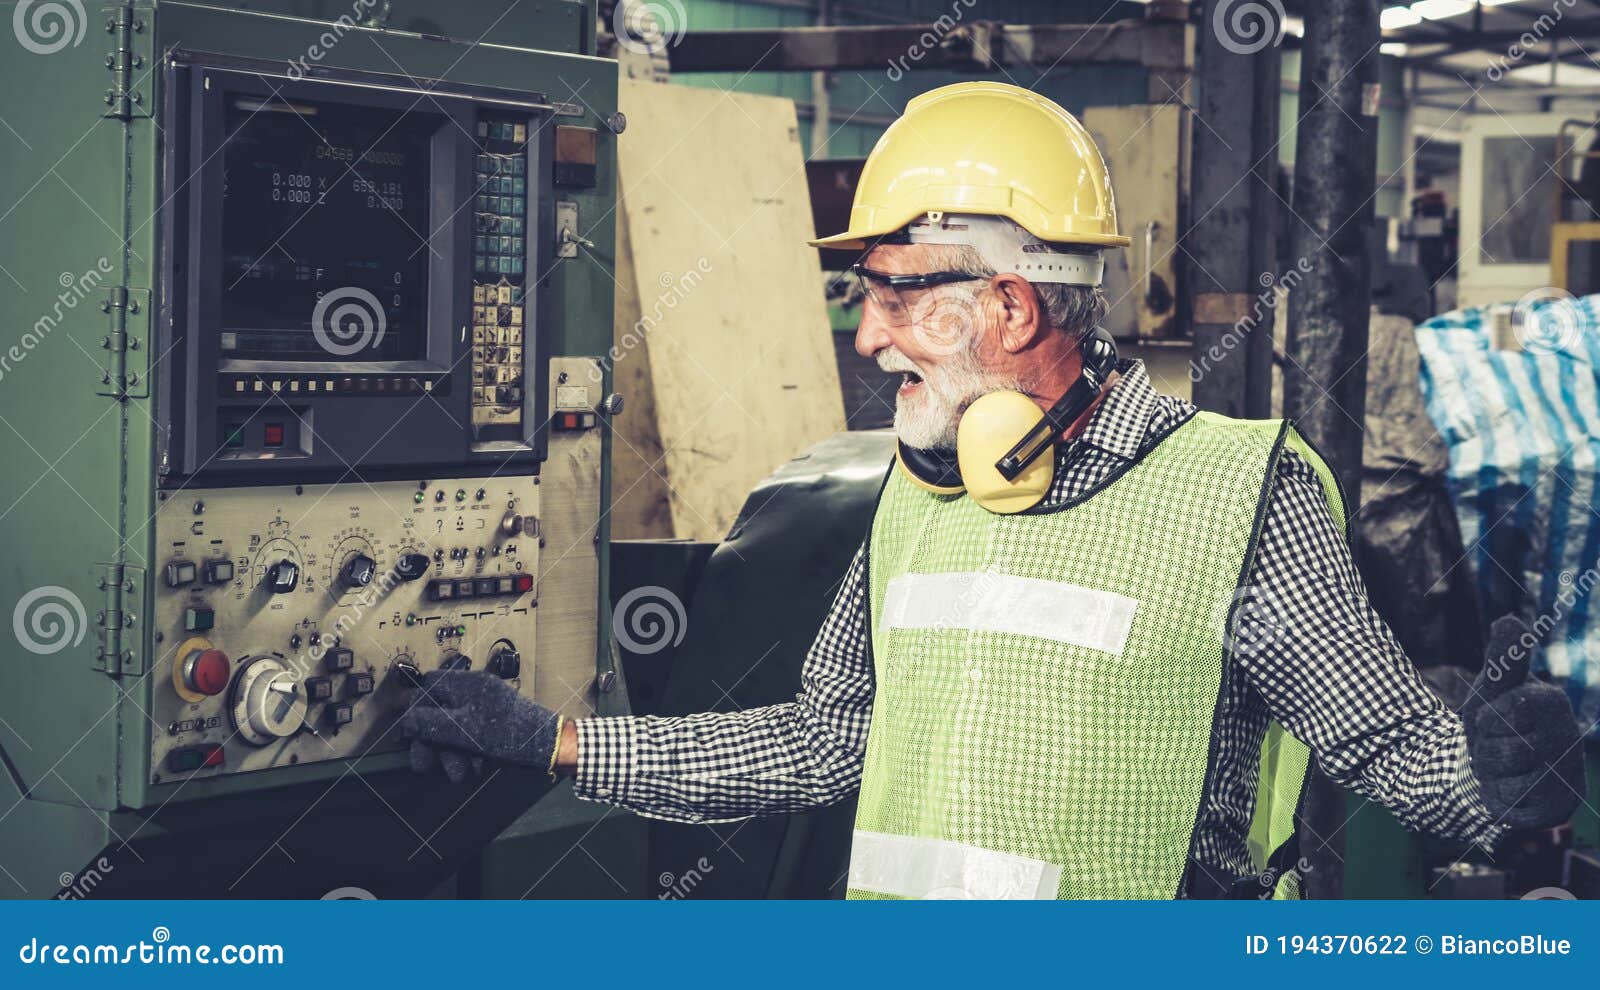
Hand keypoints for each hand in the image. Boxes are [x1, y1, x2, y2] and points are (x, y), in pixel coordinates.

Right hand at [400, 670, 561, 782]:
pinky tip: (475, 769)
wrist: (550, 748)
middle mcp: (475, 692)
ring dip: (452, 753)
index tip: (412, 734)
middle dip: (433, 741)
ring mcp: (486, 709)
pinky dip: (469, 753)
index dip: (417, 708)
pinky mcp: (495, 726)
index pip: (430, 684)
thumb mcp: (464, 731)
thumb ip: (431, 724)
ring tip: (460, 775)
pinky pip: (471, 736)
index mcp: (468, 684)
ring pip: (455, 729)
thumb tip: (405, 719)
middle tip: (424, 766)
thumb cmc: (508, 735)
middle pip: (440, 711)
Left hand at [1463, 615, 1585, 828]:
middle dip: (1485, 745)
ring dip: (1489, 770)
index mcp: (1550, 703)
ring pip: (1505, 775)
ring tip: (1500, 763)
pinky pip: (1511, 802)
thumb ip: (1502, 658)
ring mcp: (1564, 774)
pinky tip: (1509, 788)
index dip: (1489, 716)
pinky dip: (1499, 795)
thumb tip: (1509, 619)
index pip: (1513, 708)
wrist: (1493, 767)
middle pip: (1502, 745)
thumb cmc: (1493, 721)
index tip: (1493, 716)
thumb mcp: (1491, 688)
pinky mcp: (1557, 806)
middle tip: (1493, 743)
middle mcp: (1566, 737)